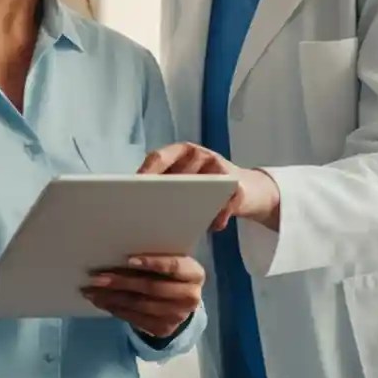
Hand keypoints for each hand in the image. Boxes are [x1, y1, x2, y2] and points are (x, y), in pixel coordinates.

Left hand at [80, 255, 203, 338]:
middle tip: (97, 277)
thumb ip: (158, 256)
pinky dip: (115, 309)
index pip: (174, 266)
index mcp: (194, 273)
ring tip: (91, 290)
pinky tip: (101, 301)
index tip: (129, 259)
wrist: (182, 302)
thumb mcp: (173, 261)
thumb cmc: (171, 273)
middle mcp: (190, 296)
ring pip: (140, 305)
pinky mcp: (163, 329)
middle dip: (122, 282)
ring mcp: (177, 316)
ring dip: (112, 298)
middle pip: (152, 288)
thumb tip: (119, 251)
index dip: (152, 263)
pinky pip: (134, 319)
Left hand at [138, 142, 280, 230]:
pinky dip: (218, 215)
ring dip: (193, 204)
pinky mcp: (238, 184)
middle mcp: (199, 154)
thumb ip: (163, 185)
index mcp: (181, 152)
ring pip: (203, 185)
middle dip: (165, 190)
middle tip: (149, 209)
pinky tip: (213, 226)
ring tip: (181, 221)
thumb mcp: (183, 181)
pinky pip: (225, 202)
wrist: (246, 189)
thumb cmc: (205, 186)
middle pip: (179, 172)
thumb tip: (131, 203)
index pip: (158, 158)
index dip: (145, 173)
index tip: (130, 191)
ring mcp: (220, 166)